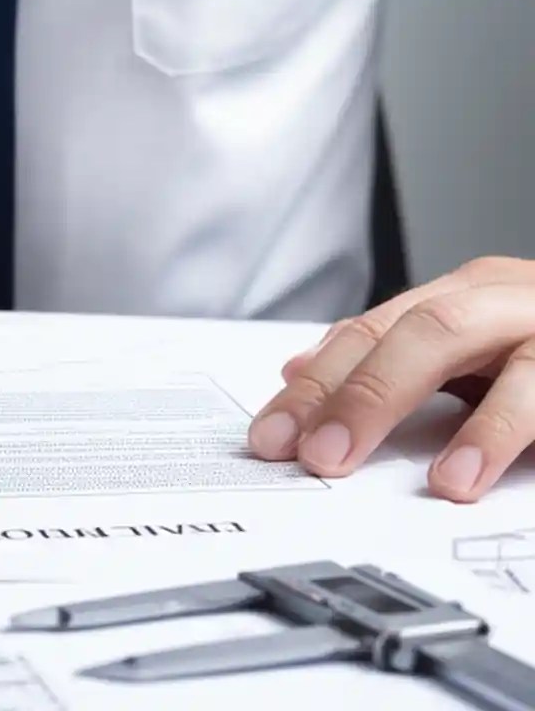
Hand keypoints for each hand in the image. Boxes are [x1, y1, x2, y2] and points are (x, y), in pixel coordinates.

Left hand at [248, 256, 534, 502]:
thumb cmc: (532, 343)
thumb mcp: (458, 347)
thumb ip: (386, 356)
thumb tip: (298, 373)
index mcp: (458, 295)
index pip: (368, 333)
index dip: (314, 387)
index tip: (270, 439)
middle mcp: (505, 301)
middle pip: (425, 335)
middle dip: (365, 396)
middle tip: (319, 456)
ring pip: (516, 364)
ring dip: (476, 427)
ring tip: (438, 485)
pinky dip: (525, 437)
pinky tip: (502, 475)